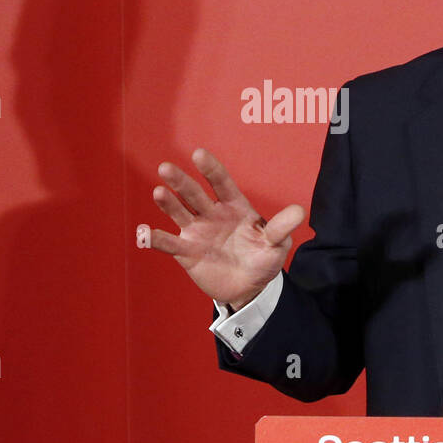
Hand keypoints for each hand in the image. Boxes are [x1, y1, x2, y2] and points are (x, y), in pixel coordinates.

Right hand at [149, 148, 304, 306]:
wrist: (248, 287)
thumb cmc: (263, 259)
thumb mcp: (276, 244)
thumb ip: (281, 228)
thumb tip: (299, 211)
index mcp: (233, 206)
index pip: (221, 183)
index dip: (210, 169)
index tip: (199, 154)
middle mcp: (211, 214)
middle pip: (194, 194)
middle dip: (181, 182)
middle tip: (166, 168)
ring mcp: (196, 231)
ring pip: (179, 213)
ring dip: (167, 203)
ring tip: (158, 192)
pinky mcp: (186, 252)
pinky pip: (169, 244)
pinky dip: (155, 240)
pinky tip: (142, 235)